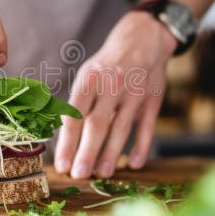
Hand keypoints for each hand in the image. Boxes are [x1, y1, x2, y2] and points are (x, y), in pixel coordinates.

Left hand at [54, 12, 176, 178]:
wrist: (142, 40)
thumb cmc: (107, 66)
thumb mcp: (88, 76)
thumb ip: (78, 105)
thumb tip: (63, 141)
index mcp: (89, 80)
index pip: (74, 115)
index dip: (67, 142)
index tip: (61, 165)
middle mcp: (111, 85)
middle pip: (97, 124)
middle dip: (87, 152)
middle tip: (79, 175)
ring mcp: (134, 93)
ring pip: (121, 127)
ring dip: (111, 153)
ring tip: (101, 174)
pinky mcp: (153, 99)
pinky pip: (147, 126)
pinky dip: (141, 146)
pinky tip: (134, 164)